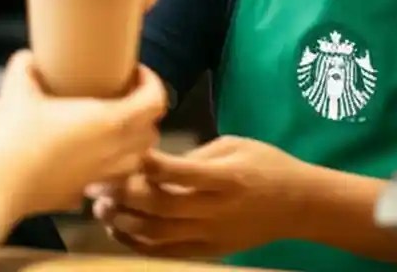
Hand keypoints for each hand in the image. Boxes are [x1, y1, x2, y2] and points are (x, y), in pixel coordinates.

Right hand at [0, 50, 167, 224]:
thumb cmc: (15, 138)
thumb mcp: (18, 90)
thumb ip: (26, 67)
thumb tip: (29, 58)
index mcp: (110, 122)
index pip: (156, 101)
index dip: (152, 82)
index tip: (135, 74)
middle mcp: (114, 152)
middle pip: (152, 132)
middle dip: (145, 114)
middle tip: (125, 99)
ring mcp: (100, 177)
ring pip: (136, 160)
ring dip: (131, 144)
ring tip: (110, 129)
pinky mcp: (82, 195)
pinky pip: (109, 180)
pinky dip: (108, 168)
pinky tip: (86, 158)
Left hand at [91, 136, 315, 258]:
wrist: (299, 205)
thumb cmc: (267, 164)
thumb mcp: (236, 145)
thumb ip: (195, 155)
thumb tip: (154, 163)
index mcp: (226, 176)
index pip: (177, 172)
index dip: (144, 163)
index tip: (119, 151)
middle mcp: (216, 208)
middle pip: (160, 206)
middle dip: (122, 194)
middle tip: (96, 183)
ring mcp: (211, 234)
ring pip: (157, 233)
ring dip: (123, 221)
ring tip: (101, 207)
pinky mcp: (208, 250)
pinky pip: (165, 252)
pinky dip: (137, 243)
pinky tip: (119, 228)